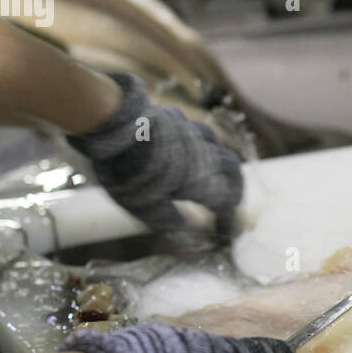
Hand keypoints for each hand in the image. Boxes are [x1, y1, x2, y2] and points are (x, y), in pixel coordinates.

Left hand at [66, 73, 242, 233]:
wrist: (115, 125)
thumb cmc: (129, 174)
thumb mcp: (144, 208)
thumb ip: (169, 221)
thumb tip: (188, 235)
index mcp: (201, 182)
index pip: (226, 201)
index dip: (229, 217)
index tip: (229, 231)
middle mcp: (204, 156)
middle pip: (232, 169)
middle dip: (236, 186)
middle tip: (231, 199)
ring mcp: (192, 133)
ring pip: (218, 145)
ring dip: (221, 162)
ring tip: (215, 172)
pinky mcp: (176, 117)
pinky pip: (197, 131)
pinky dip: (201, 143)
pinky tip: (190, 146)